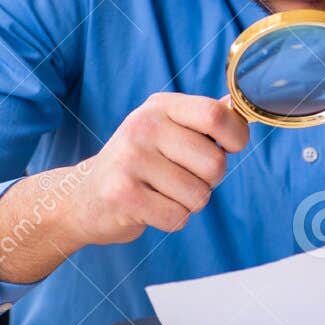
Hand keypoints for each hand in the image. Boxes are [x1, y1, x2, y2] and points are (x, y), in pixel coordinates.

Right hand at [70, 92, 249, 244]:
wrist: (83, 197)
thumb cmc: (139, 163)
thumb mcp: (167, 129)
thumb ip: (205, 119)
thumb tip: (240, 104)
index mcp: (160, 106)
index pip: (215, 115)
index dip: (236, 137)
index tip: (229, 148)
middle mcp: (143, 126)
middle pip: (214, 163)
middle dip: (209, 181)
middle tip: (183, 178)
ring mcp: (130, 159)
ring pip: (199, 195)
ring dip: (189, 203)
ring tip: (162, 192)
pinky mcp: (122, 194)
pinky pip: (178, 217)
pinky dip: (172, 220)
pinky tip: (150, 208)